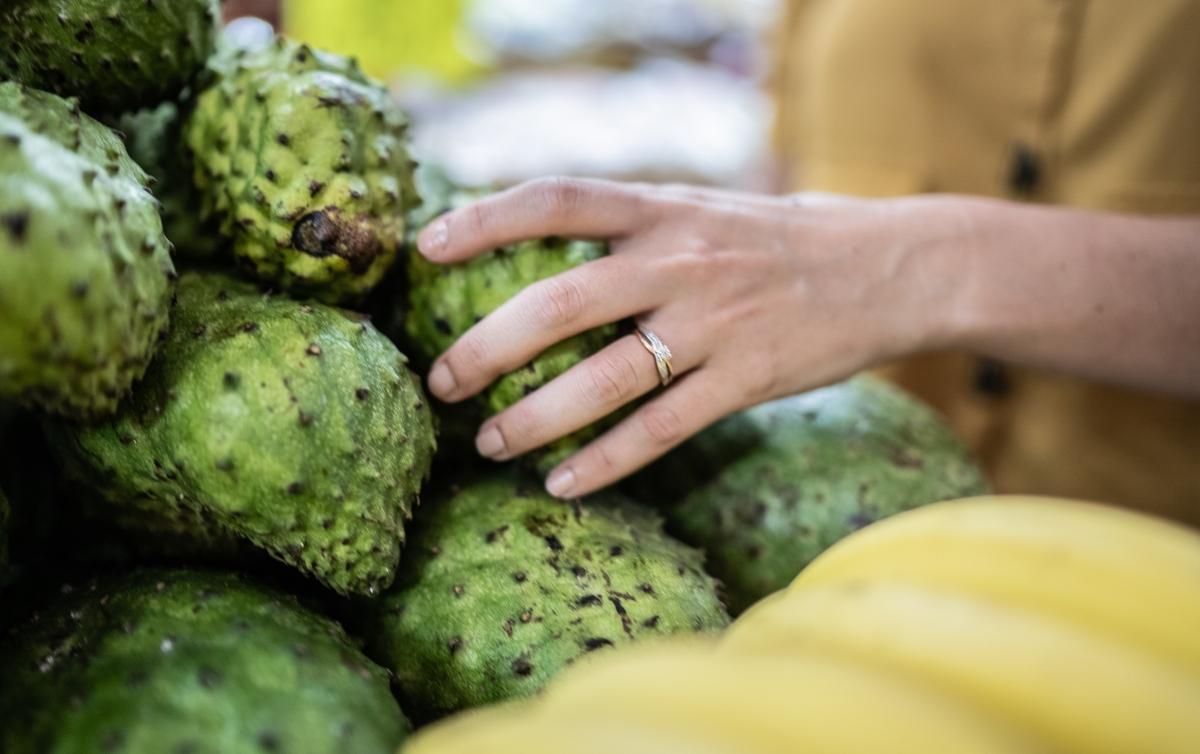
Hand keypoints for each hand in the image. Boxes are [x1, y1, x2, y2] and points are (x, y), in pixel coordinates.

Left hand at [416, 178, 964, 497]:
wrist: (891, 267)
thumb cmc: (780, 240)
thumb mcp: (703, 210)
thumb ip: (633, 225)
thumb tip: (544, 243)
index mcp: (664, 207)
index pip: (558, 198)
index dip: (485, 218)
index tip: (427, 248)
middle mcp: (682, 260)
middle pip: (561, 302)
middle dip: (486, 347)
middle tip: (441, 382)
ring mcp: (716, 323)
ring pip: (604, 380)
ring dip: (534, 419)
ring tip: (489, 444)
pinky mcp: (748, 380)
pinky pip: (660, 430)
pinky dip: (605, 463)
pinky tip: (562, 484)